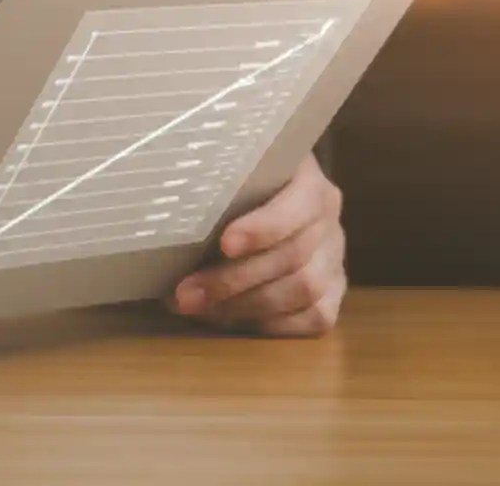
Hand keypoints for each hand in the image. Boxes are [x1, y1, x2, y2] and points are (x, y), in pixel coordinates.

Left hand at [169, 154, 345, 336]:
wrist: (267, 196)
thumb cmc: (235, 184)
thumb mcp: (225, 175)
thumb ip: (210, 188)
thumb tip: (165, 221)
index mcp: (307, 180)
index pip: (297, 205)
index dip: (263, 228)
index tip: (224, 243)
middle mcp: (328, 219)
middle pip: (293, 256)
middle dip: (233, 280)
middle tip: (186, 294)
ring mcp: (334, 258)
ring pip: (304, 290)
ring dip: (244, 306)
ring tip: (198, 308)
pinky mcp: (334, 291)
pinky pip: (316, 318)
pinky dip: (272, 325)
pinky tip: (232, 319)